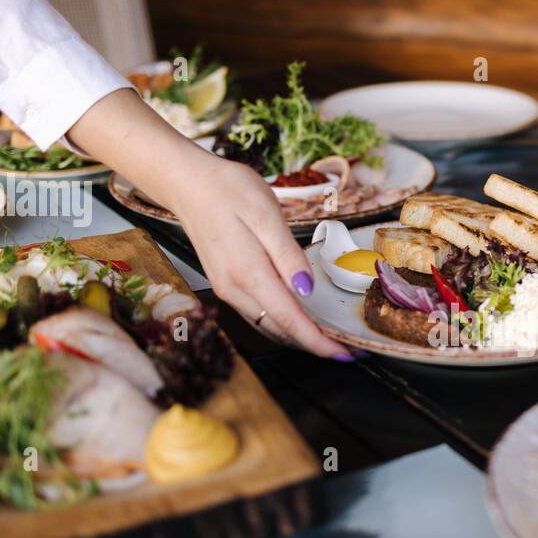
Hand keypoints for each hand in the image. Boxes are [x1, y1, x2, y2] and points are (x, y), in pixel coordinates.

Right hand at [67, 90, 351, 359]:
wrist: (187, 183)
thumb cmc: (227, 190)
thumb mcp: (266, 215)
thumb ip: (288, 256)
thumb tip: (306, 290)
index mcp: (249, 274)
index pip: (290, 321)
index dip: (320, 342)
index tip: (346, 354)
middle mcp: (235, 290)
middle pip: (281, 331)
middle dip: (316, 344)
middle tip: (350, 348)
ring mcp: (228, 290)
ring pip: (269, 327)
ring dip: (300, 337)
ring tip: (331, 338)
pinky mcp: (226, 285)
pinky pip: (259, 315)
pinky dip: (284, 324)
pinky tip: (301, 319)